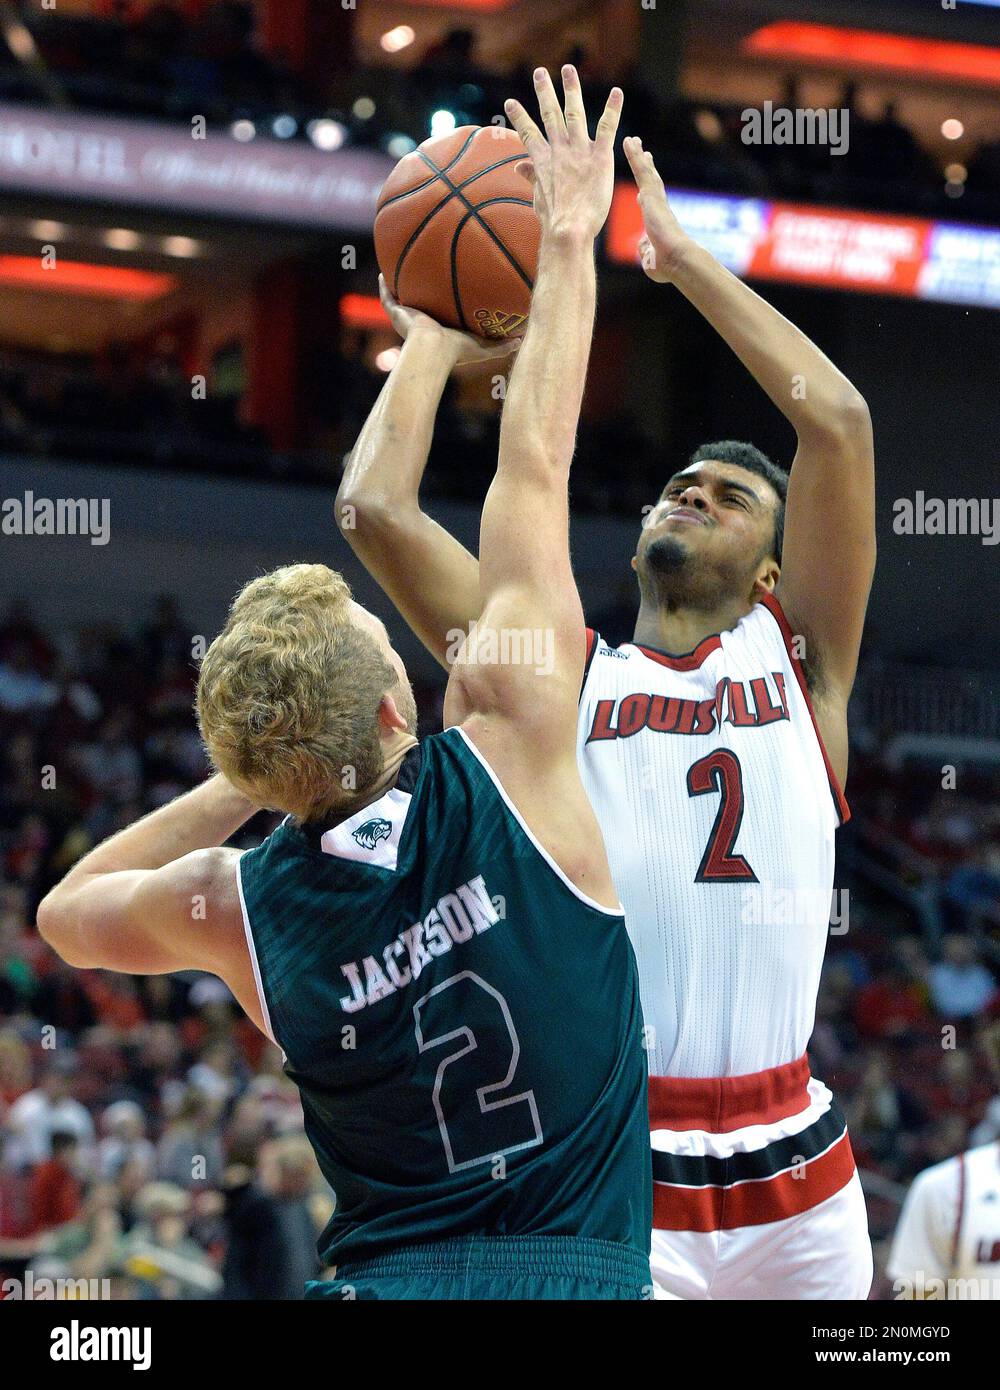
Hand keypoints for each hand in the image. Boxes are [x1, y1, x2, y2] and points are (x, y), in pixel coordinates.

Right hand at [378, 275, 520, 365]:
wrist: (433, 350)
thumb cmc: (457, 352)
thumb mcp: (483, 347)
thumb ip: (501, 344)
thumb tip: (522, 339)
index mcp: (440, 331)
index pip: (442, 315)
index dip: (444, 305)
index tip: (450, 292)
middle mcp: (422, 324)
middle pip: (421, 304)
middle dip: (422, 292)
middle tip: (426, 276)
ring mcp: (407, 319)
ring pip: (401, 299)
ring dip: (400, 285)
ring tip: (400, 268)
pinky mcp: (395, 314)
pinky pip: (387, 297)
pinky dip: (383, 286)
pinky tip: (384, 273)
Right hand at [504, 66, 622, 242]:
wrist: (569, 229)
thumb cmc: (553, 220)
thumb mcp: (538, 197)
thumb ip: (531, 177)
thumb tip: (519, 167)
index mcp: (542, 160)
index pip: (527, 132)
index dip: (519, 117)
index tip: (510, 102)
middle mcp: (559, 150)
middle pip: (550, 114)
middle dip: (544, 92)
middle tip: (539, 72)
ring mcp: (579, 151)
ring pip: (574, 113)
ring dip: (571, 90)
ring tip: (568, 70)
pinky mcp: (600, 157)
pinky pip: (606, 128)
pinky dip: (612, 109)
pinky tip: (617, 92)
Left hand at [622, 136, 693, 282]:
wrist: (675, 258)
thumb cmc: (666, 265)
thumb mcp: (651, 259)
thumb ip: (645, 250)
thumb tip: (642, 245)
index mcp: (656, 221)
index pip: (650, 202)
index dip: (647, 192)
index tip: (645, 186)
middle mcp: (657, 206)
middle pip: (650, 181)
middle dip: (646, 167)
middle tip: (643, 153)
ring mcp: (655, 198)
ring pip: (644, 171)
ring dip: (638, 155)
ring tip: (632, 140)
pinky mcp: (652, 193)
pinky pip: (641, 169)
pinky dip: (634, 155)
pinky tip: (629, 141)